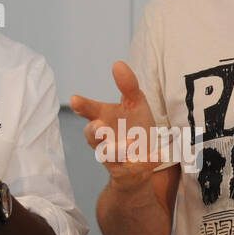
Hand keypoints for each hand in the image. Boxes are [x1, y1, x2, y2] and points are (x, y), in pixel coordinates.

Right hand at [70, 61, 160, 190]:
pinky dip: (148, 160)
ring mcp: (115, 158)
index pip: (90, 112)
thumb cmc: (134, 127)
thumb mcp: (135, 103)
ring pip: (111, 156)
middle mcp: (104, 140)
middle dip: (94, 133)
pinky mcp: (129, 171)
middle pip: (93, 138)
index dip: (82, 106)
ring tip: (131, 143)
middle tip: (98, 126)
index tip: (74, 100)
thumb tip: (118, 63)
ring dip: (119, 149)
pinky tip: (159, 155)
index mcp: (104, 119)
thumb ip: (128, 85)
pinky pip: (137, 167)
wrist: (141, 161)